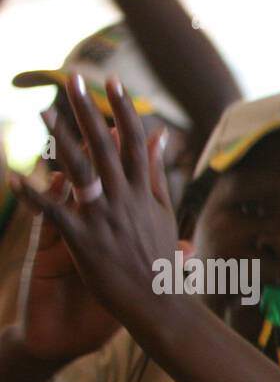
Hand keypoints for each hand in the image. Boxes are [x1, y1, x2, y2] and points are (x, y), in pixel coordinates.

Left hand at [7, 73, 177, 329]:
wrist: (159, 303)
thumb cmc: (159, 260)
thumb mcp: (163, 212)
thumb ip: (155, 173)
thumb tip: (159, 137)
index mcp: (143, 193)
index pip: (134, 143)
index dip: (124, 110)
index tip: (114, 82)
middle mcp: (124, 200)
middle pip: (105, 147)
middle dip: (89, 111)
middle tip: (73, 78)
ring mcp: (104, 219)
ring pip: (81, 172)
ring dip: (61, 139)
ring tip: (44, 111)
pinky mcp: (84, 241)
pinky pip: (56, 213)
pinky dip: (36, 196)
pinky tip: (15, 177)